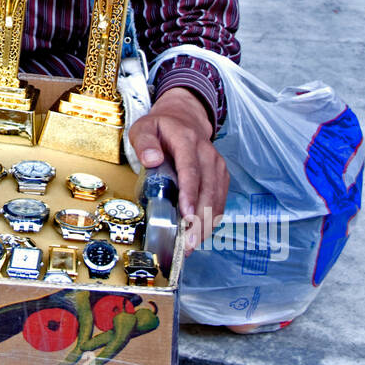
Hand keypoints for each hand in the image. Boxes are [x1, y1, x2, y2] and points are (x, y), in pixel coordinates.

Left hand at [128, 89, 228, 250]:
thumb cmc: (161, 128)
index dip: (190, 194)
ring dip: (206, 223)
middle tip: (188, 242)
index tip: (187, 214)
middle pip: (207, 189)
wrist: (184, 120)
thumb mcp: (144, 128)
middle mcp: (206, 153)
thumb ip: (144, 142)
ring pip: (216, 198)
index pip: (191, 169)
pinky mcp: (221, 176)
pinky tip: (201, 233)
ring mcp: (217, 165)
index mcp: (187, 141)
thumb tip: (151, 159)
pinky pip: (220, 200)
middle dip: (199, 218)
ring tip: (192, 245)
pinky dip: (212, 218)